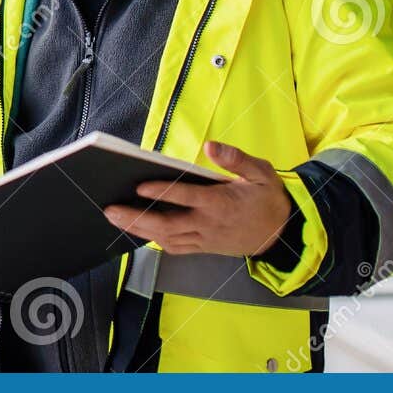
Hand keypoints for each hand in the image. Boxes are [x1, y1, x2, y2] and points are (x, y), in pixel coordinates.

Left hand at [103, 140, 294, 257]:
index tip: (139, 186)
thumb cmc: (267, 197)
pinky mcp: (204, 247)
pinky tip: (137, 229)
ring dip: (139, 230)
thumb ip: (236, 158)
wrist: (282, 233)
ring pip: (167, 238)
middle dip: (137, 218)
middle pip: (168, 224)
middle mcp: (209, 224)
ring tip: (115, 218)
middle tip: (111, 209)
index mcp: (221, 202)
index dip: (162, 192)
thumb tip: (211, 146)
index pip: (186, 197)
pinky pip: (175, 247)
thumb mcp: (261, 172)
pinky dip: (154, 239)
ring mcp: (205, 239)